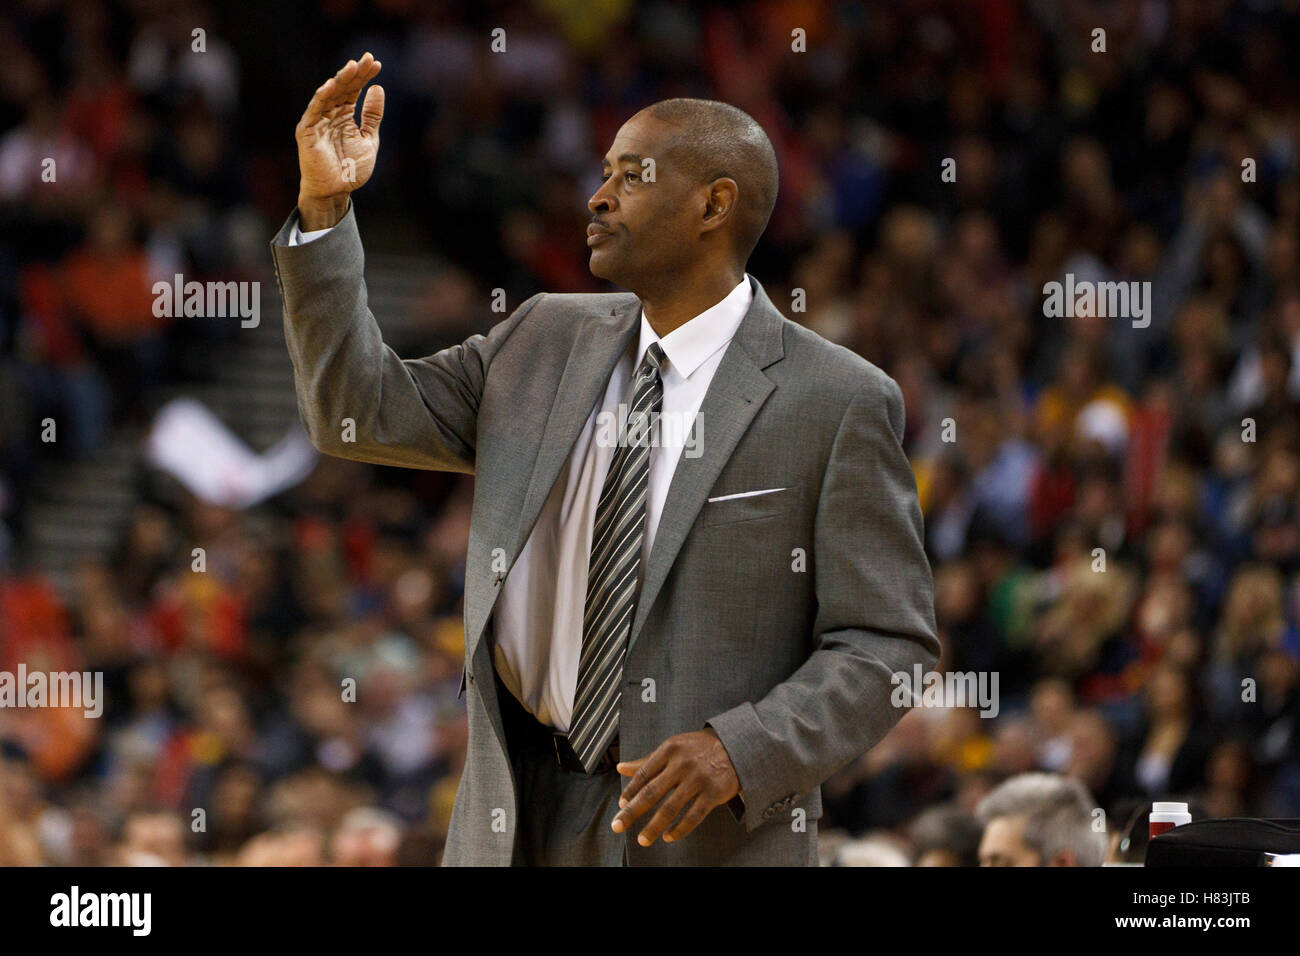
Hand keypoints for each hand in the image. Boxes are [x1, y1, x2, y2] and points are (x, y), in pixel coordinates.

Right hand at [295, 52, 384, 228]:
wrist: (337, 191)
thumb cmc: (351, 169)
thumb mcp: (369, 139)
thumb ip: (372, 116)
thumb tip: (378, 88)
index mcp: (344, 115)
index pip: (353, 90)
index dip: (363, 77)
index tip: (376, 64)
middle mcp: (329, 114)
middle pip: (342, 88)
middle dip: (354, 73)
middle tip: (367, 59)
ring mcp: (318, 121)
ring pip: (328, 95)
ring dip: (340, 80)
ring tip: (352, 66)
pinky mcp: (307, 131)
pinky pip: (313, 112)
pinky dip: (321, 98)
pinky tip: (331, 86)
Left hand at [611, 728, 739, 846]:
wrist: (735, 745)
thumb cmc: (698, 748)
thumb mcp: (673, 748)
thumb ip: (647, 761)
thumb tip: (620, 768)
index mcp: (669, 749)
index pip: (644, 774)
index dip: (630, 791)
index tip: (621, 805)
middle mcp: (682, 763)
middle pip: (652, 792)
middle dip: (632, 811)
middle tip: (617, 826)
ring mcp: (698, 779)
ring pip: (671, 808)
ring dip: (654, 827)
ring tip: (643, 840)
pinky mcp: (714, 793)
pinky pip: (694, 816)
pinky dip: (679, 829)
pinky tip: (668, 836)